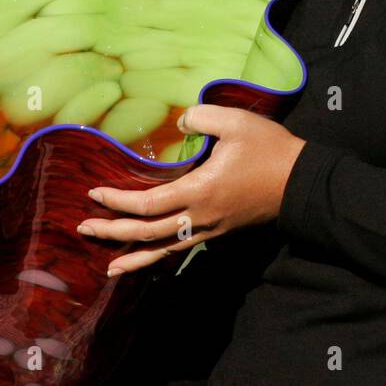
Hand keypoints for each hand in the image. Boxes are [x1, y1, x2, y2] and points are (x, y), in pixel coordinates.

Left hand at [77, 103, 304, 276]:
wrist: (301, 182)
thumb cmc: (269, 150)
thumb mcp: (235, 122)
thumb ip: (199, 118)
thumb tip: (179, 121)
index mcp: (200, 191)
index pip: (147, 204)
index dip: (118, 202)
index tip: (94, 193)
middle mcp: (200, 217)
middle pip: (148, 234)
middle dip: (113, 232)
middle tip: (84, 227)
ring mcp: (209, 229)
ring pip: (164, 251)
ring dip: (133, 258)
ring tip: (108, 267)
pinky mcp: (217, 231)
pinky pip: (181, 250)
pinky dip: (158, 259)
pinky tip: (146, 263)